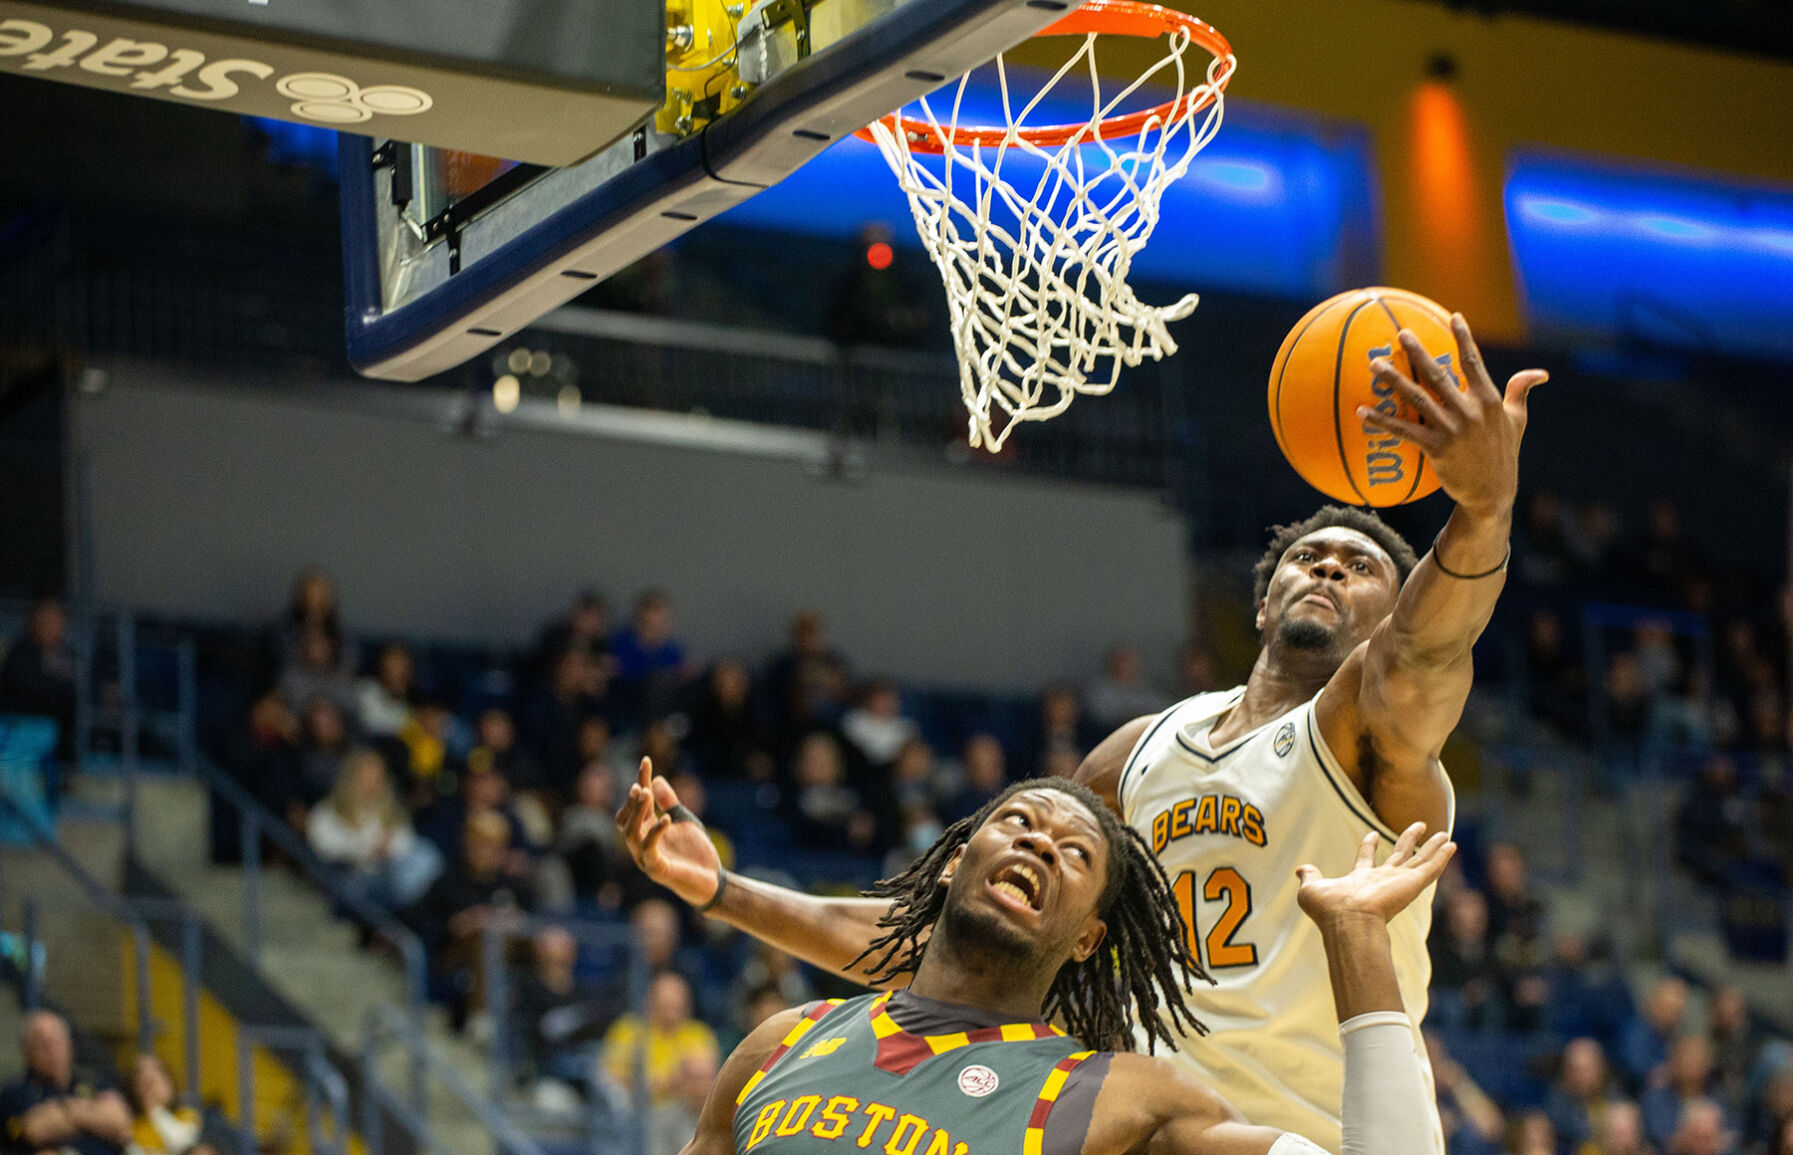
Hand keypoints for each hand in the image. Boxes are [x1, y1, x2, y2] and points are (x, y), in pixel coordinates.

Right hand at [616, 758, 722, 907]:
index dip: (641, 781)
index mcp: (646, 830)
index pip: (638, 803)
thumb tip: (655, 780)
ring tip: (645, 794)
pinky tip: (666, 819)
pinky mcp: (657, 869)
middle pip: (626, 819)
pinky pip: (649, 849)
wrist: (712, 879)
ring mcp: (645, 858)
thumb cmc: (696, 852)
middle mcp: (641, 844)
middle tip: (640, 786)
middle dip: (632, 802)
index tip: (646, 760)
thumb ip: (669, 802)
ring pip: (631, 833)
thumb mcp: (684, 820)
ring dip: (637, 813)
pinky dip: (656, 833)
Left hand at [1295, 822, 1454, 929]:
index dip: (1368, 846)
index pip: (1366, 860)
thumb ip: (1309, 876)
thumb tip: (1300, 869)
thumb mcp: (1311, 888)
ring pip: (1420, 859)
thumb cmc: (1328, 910)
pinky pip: (1431, 867)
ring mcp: (1399, 881)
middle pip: (1400, 856)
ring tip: (1445, 834)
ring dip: (1432, 847)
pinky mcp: (1412, 883)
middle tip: (1419, 826)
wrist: (1347, 920)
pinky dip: (1442, 856)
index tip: (1372, 834)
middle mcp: (1382, 880)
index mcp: (1360, 881)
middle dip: (1408, 841)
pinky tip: (1452, 845)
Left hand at [1360, 315, 1545, 517]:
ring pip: (1417, 398)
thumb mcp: (1517, 421)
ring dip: (1394, 380)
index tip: (1454, 317)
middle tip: (1401, 333)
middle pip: (1439, 375)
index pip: (1474, 362)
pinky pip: (1404, 431)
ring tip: (1374, 365)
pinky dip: (1382, 421)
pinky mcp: (1436, 449)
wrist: (1492, 493)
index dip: (1464, 338)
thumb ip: (1520, 392)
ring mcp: (1452, 429)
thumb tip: (1538, 373)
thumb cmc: (1503, 453)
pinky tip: (1362, 412)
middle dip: (1418, 352)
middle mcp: (1470, 411)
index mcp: (1489, 400)